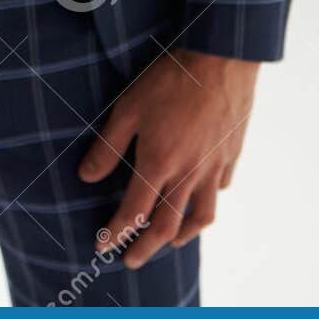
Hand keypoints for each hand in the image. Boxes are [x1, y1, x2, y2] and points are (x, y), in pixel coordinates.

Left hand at [78, 49, 259, 267]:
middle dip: (145, 249)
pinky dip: (208, 199)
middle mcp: (188, 174)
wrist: (220, 58)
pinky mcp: (231, 154)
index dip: (116, 234)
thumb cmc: (170, 79)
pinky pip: (221, 188)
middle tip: (131, 261)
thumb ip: (108, 147)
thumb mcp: (128, 108)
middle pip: (167, 227)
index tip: (103, 246)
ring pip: (201, 217)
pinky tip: (201, 197)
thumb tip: (86, 178)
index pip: (134, 213)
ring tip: (169, 242)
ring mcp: (213, 167)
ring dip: (182, 235)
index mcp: (158, 164)